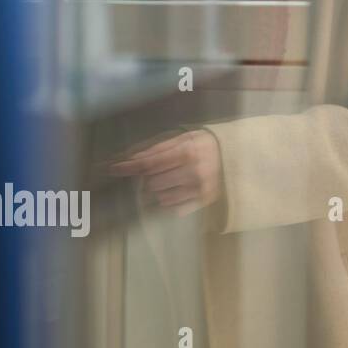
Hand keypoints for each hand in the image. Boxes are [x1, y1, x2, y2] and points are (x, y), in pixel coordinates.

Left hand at [105, 129, 222, 216]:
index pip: (150, 163)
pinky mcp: (206, 200)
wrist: (235, 155)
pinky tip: (180, 192)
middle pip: (153, 183)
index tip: (112, 169)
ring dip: (161, 192)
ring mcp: (201, 188)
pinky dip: (173, 202)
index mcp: (188, 151)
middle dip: (150, 180)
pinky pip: (177, 209)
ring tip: (173, 181)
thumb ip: (158, 149)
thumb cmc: (204, 145)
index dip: (129, 167)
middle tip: (159, 173)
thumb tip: (132, 159)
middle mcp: (194, 170)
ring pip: (163, 199)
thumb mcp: (183, 139)